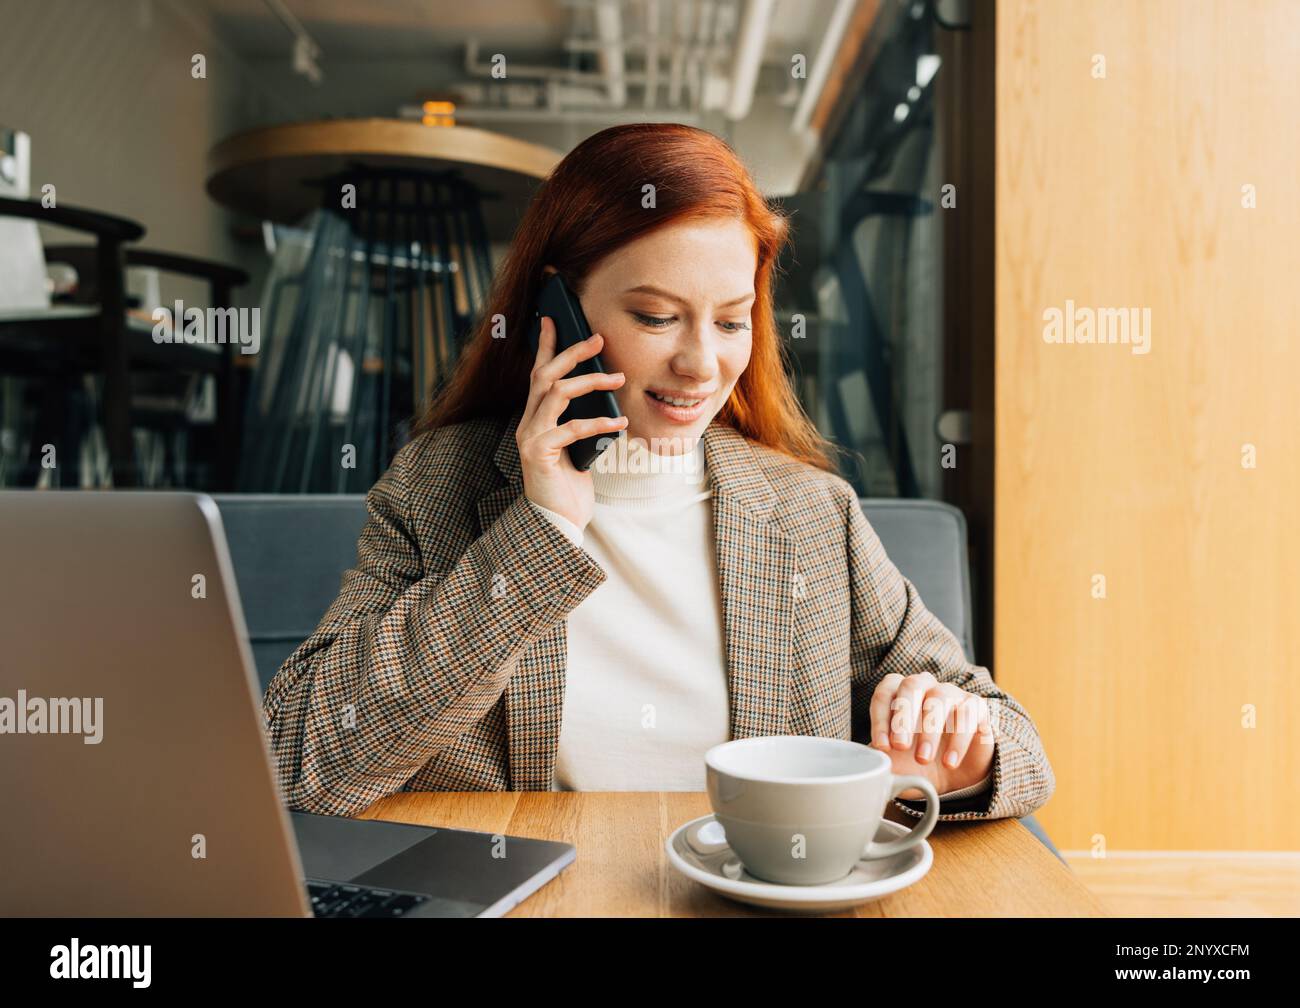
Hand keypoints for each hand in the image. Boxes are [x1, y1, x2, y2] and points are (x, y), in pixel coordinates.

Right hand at [518, 315, 627, 529]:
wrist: (558, 521)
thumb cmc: (570, 484)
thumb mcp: (578, 445)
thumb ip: (580, 420)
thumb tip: (606, 393)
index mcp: (536, 417)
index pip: (538, 373)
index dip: (546, 345)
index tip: (554, 319)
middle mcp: (528, 422)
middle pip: (546, 375)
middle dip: (572, 352)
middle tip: (598, 338)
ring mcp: (530, 436)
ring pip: (556, 393)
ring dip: (590, 381)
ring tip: (618, 378)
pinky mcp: (538, 453)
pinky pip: (570, 429)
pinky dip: (598, 423)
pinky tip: (619, 424)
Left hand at [867, 671, 995, 798]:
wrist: (954, 777)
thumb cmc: (916, 763)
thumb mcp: (894, 763)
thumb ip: (878, 758)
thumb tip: (864, 760)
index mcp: (899, 693)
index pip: (885, 693)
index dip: (880, 718)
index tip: (882, 747)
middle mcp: (926, 686)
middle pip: (911, 685)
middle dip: (903, 715)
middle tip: (901, 746)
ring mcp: (953, 694)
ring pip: (940, 698)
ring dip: (930, 729)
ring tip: (924, 759)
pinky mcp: (977, 707)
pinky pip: (968, 714)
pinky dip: (958, 740)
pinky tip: (949, 761)